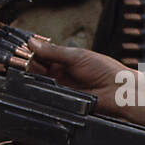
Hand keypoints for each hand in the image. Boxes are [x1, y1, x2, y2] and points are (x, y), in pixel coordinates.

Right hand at [28, 38, 144, 122]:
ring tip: (35, 72)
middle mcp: (60, 74)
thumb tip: (33, 42)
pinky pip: (47, 97)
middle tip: (28, 63)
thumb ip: (54, 51)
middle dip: (29, 65)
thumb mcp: (77, 56)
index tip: (24, 50)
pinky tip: (41, 86)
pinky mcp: (63, 102)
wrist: (120, 92)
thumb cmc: (107, 71)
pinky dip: (41, 91)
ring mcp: (61, 88)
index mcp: (64, 60)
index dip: (31, 52)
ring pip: (38, 83)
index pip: (40, 54)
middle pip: (36, 69)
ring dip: (34, 78)